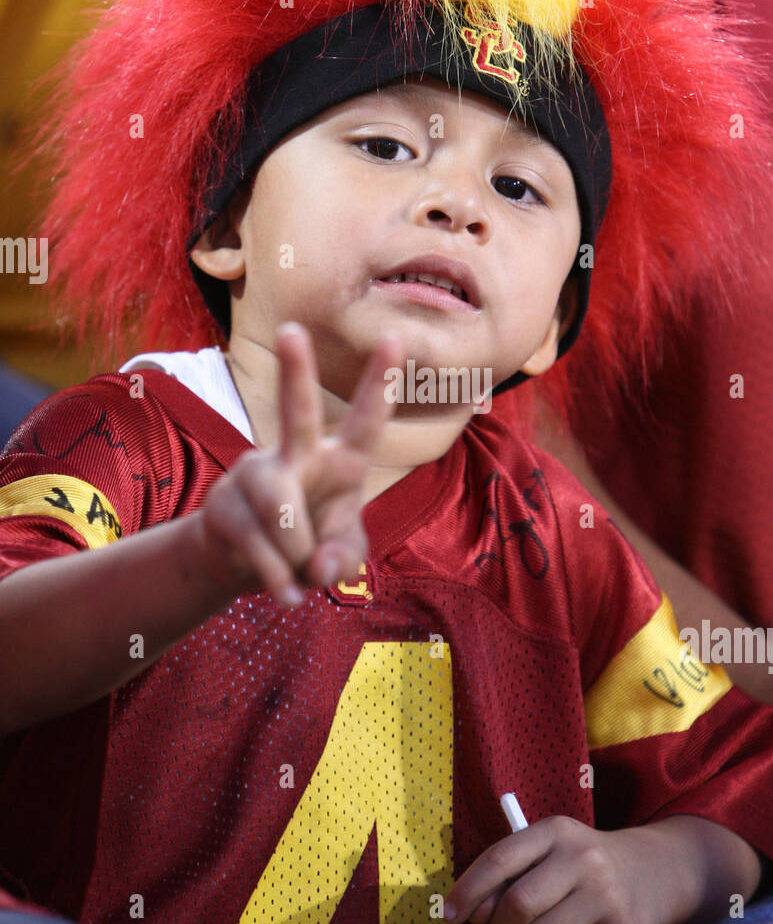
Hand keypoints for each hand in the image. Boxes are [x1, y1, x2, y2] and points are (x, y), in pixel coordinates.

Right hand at [197, 322, 402, 604]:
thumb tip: (317, 566)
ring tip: (303, 576)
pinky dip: (279, 578)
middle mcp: (296, 456)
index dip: (381, 383)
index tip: (396, 337)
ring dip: (297, 553)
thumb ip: (344, 559)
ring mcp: (255, 476)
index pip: (366, 420)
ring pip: (281, 510)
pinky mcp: (225, 508)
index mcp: (339, 461)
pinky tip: (289, 594)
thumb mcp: (343, 555)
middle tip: (289, 329)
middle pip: (294, 411)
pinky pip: (260, 546)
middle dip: (295, 370)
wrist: (249, 566)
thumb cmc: (310, 546)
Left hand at [443, 817, 680, 923]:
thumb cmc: (584, 864)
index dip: (468, 890)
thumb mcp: (549, 851)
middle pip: (517, 906)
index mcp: (556, 831)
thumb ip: (509, 874)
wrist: (654, 870)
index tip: (450, 914)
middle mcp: (584, 859)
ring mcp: (608, 897)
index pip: (500, 859)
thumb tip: (473, 912)